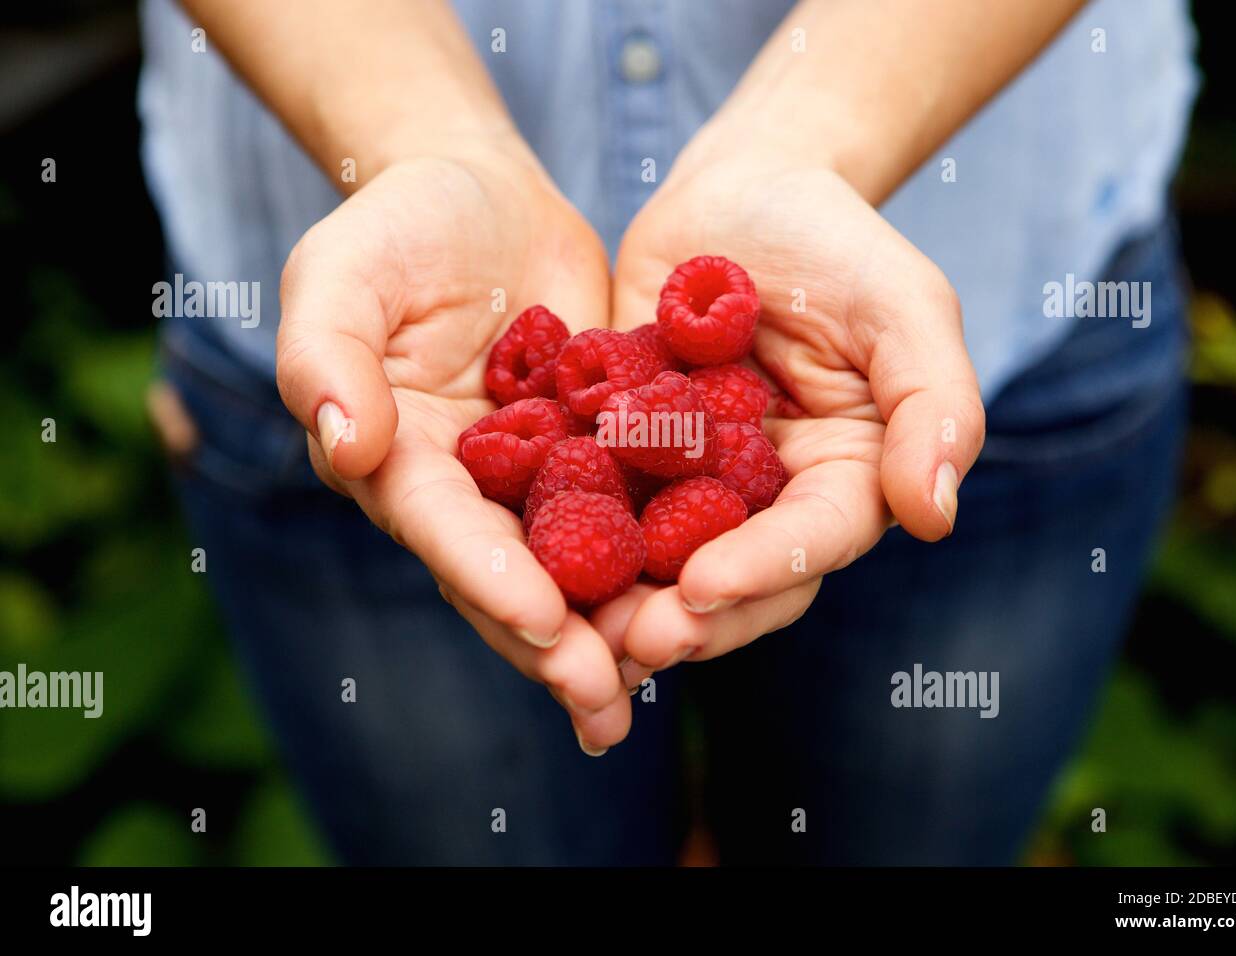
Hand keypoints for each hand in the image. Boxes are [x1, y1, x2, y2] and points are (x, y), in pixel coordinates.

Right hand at [275, 150, 630, 753]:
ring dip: (614, 624)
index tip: (543, 621)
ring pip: (576, 564)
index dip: (489, 578)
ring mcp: (535, 477)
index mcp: (396, 463)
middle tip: (608, 700)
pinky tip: (711, 594)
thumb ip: (326, 357)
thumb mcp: (341, 274)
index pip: (441, 529)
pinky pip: (631, 507)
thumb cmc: (395, 226)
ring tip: (664, 673)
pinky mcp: (595, 450)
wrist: (479, 193)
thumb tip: (346, 446)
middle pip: (510, 577)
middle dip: (556, 643)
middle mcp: (465, 491)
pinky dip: (665, 552)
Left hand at [599, 152, 984, 682]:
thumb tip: (935, 515)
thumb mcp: (905, 306)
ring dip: (621, 602)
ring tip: (575, 627)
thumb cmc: (837, 242)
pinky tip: (523, 561)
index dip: (761, 571)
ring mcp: (690, 486)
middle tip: (631, 643)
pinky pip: (594, 506)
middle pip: (734, 580)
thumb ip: (936, 405)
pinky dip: (563, 539)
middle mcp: (766, 500)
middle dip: (686, 619)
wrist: (739, 192)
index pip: (811, 542)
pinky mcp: (624, 459)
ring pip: (658, 564)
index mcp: (843, 480)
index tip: (702, 588)